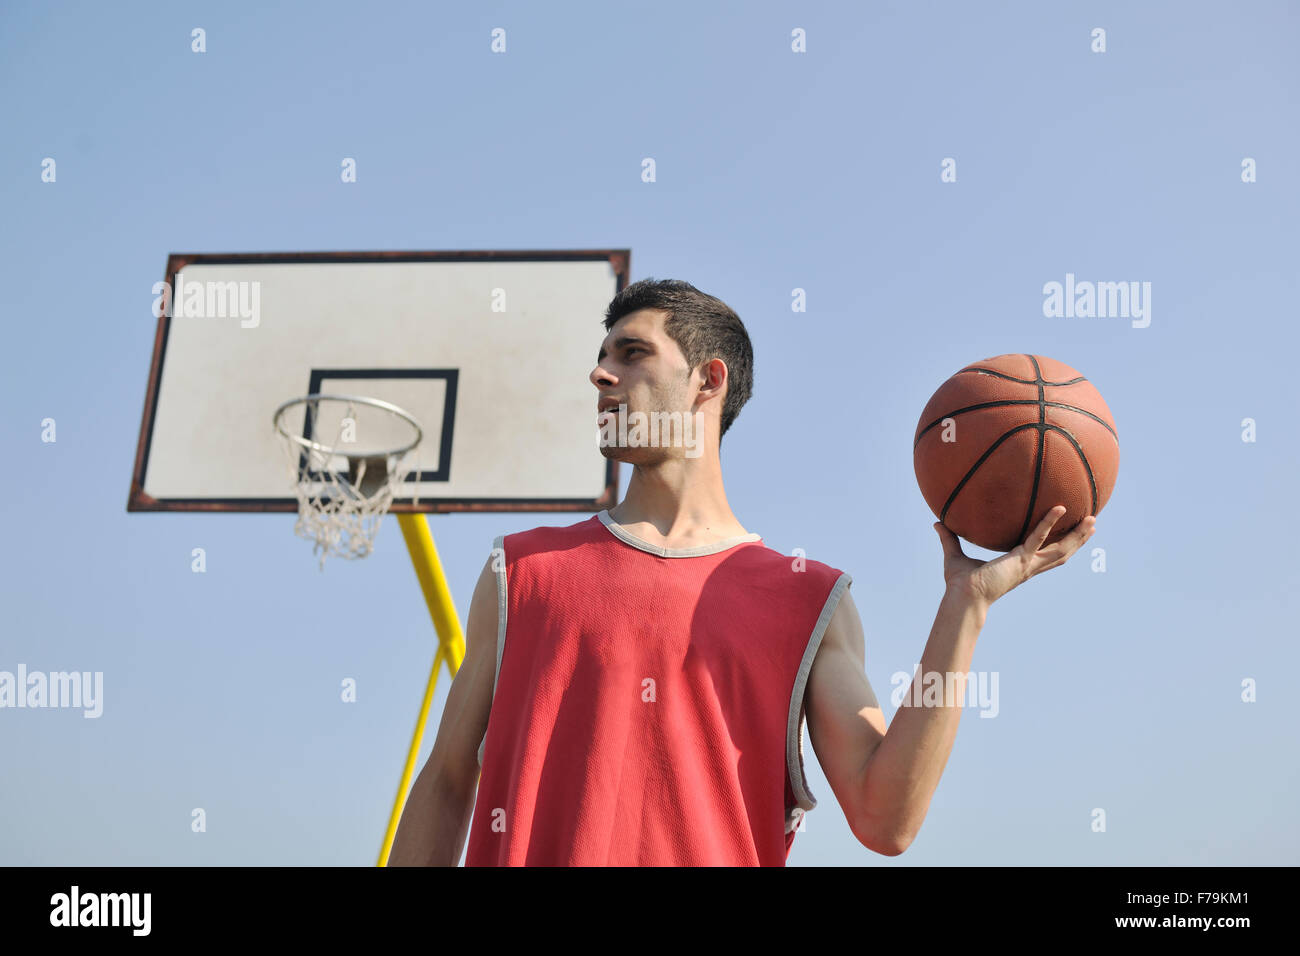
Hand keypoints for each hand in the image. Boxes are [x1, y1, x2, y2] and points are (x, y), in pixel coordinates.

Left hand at [934, 506, 1095, 606]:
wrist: (963, 597)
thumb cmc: (960, 583)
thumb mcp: (955, 555)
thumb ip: (949, 538)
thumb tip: (936, 523)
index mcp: (1019, 566)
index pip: (1044, 554)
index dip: (1059, 544)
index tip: (1070, 533)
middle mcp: (1028, 566)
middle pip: (1061, 552)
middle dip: (1077, 539)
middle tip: (1092, 524)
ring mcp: (1028, 564)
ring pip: (1060, 549)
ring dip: (1077, 535)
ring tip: (1093, 519)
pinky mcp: (1021, 560)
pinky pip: (1038, 537)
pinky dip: (1049, 522)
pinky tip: (1059, 507)